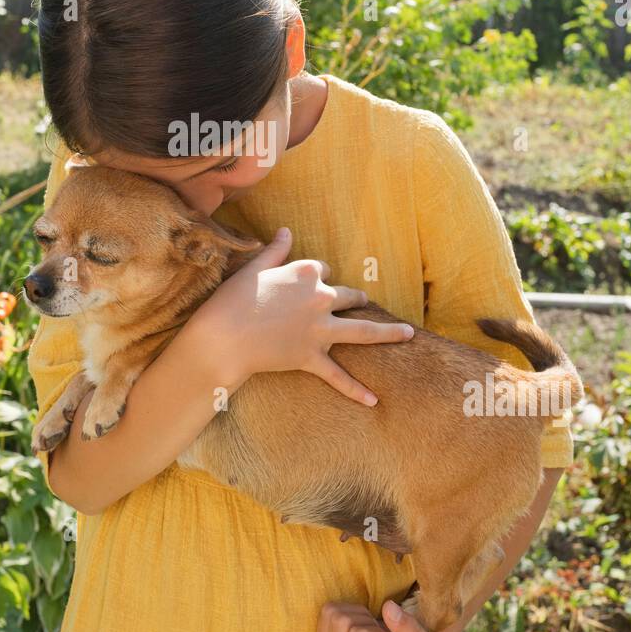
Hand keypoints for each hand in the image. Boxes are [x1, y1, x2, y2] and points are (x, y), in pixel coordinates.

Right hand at [192, 227, 413, 403]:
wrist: (223, 337)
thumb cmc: (233, 299)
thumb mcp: (254, 268)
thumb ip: (275, 250)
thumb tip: (286, 231)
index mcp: (306, 272)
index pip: (323, 269)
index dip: (316, 277)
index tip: (307, 283)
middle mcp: (320, 298)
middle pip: (349, 295)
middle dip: (356, 298)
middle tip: (362, 301)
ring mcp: (319, 330)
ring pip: (363, 331)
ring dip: (387, 332)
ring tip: (407, 334)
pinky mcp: (312, 357)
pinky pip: (338, 375)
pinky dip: (355, 389)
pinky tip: (374, 400)